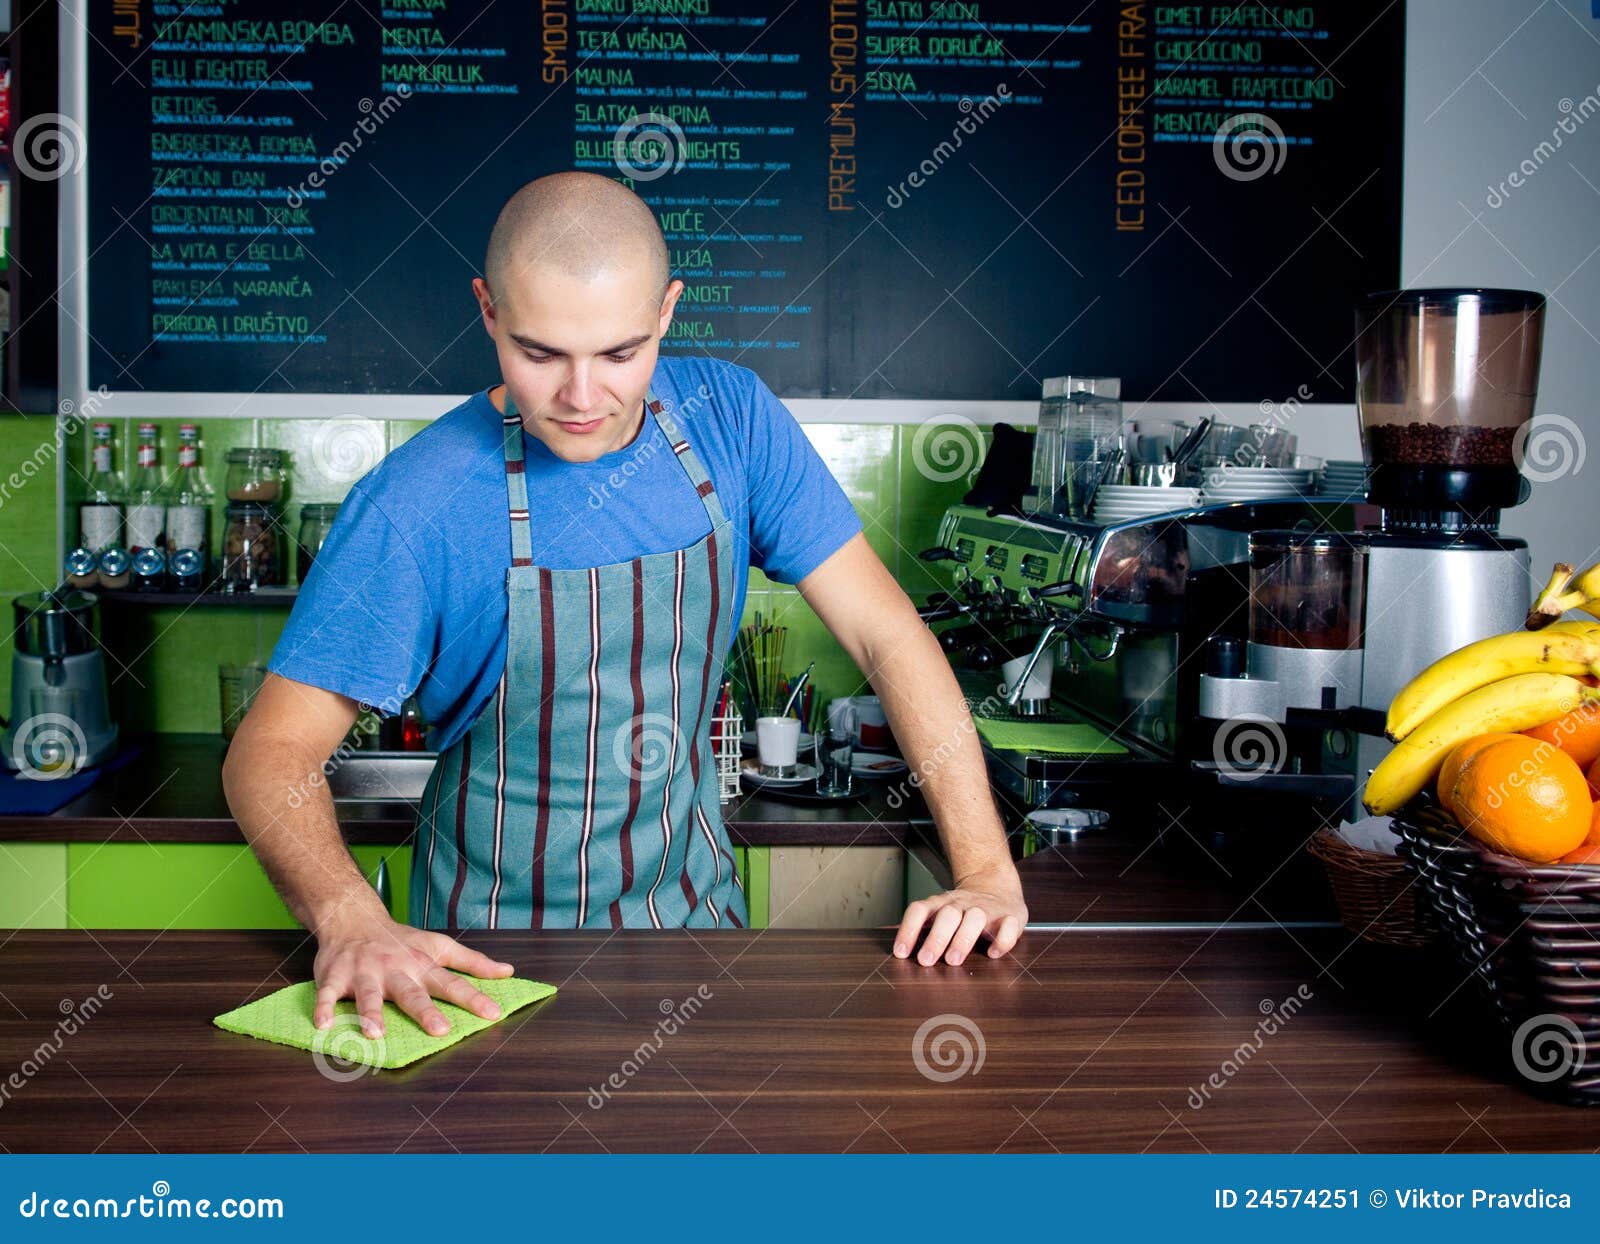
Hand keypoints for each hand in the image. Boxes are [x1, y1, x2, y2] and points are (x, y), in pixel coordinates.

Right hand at [312, 912, 515, 1037]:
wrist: (353, 918)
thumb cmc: (400, 940)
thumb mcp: (439, 946)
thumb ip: (472, 962)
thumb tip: (508, 972)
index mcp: (422, 965)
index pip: (453, 983)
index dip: (474, 998)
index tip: (493, 1014)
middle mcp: (396, 969)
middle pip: (413, 992)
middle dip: (427, 1011)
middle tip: (442, 1030)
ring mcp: (365, 972)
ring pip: (370, 994)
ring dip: (371, 1013)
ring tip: (375, 1034)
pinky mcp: (336, 976)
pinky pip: (327, 994)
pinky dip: (323, 1008)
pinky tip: (323, 1026)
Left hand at [893, 867, 1027, 965]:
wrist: (997, 886)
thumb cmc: (963, 910)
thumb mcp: (939, 911)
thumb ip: (922, 927)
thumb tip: (897, 948)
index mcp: (942, 903)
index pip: (920, 910)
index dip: (908, 929)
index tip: (901, 952)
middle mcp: (962, 904)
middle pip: (947, 915)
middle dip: (936, 938)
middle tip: (926, 960)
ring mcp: (987, 909)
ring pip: (975, 917)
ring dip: (963, 939)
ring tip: (953, 960)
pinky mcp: (1010, 916)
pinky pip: (1009, 925)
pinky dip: (1002, 940)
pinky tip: (993, 954)